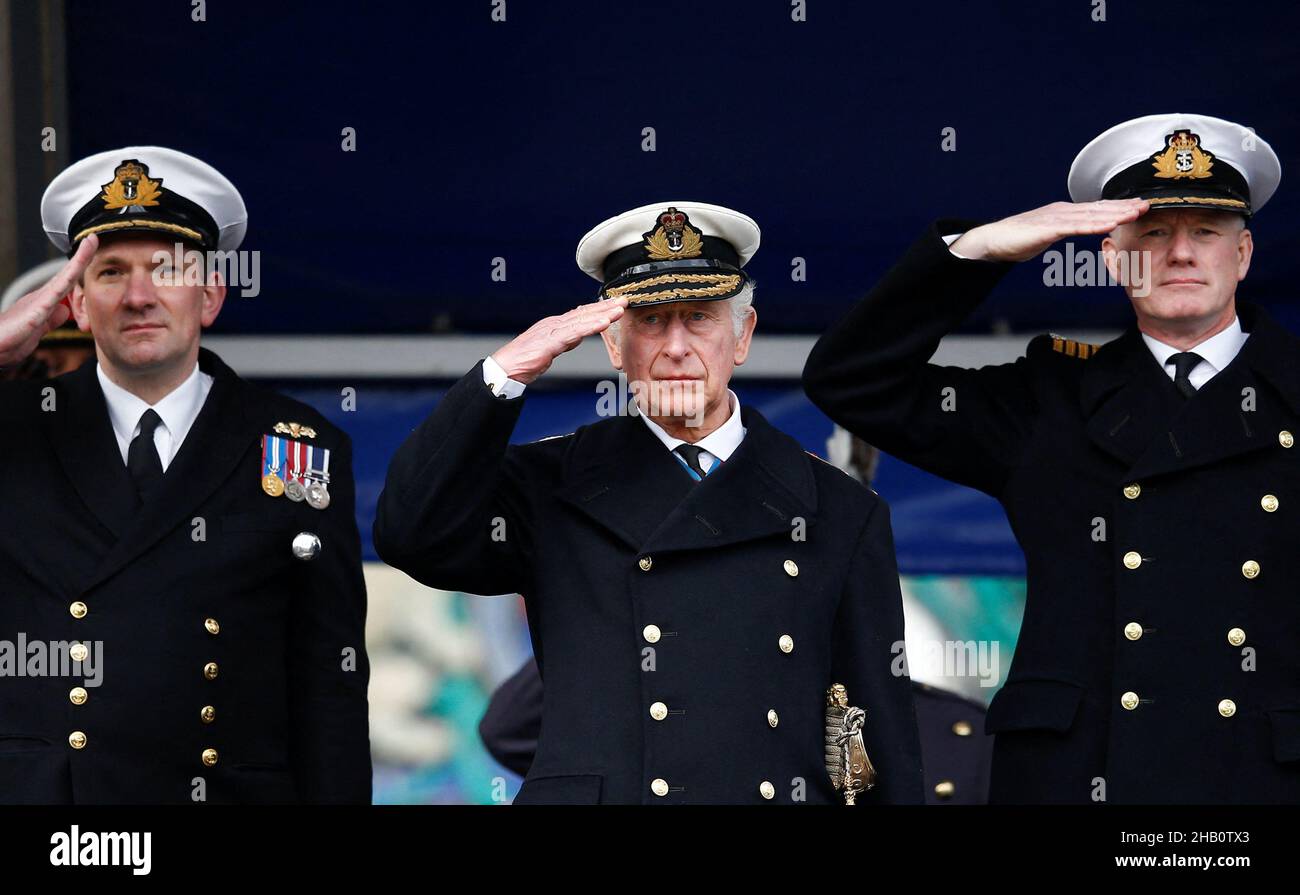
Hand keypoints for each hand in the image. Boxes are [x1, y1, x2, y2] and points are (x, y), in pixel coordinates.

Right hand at [0, 234, 97, 367]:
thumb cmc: (10, 339)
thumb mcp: (36, 329)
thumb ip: (51, 320)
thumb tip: (63, 310)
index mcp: (44, 302)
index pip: (67, 282)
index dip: (80, 267)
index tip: (92, 250)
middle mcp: (42, 297)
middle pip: (68, 274)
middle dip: (83, 255)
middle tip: (95, 237)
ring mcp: (39, 302)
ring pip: (64, 278)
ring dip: (79, 261)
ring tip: (90, 243)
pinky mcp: (35, 313)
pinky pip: (55, 295)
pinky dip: (66, 281)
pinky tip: (76, 271)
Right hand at [490, 297, 626, 383]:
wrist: (505, 369)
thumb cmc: (524, 360)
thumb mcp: (550, 348)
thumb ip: (565, 340)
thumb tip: (578, 336)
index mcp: (554, 325)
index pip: (581, 314)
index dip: (600, 308)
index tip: (615, 305)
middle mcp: (554, 324)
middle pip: (584, 313)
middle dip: (606, 307)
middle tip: (624, 300)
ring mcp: (552, 332)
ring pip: (582, 321)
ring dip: (602, 314)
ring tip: (619, 310)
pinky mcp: (550, 342)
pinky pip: (574, 334)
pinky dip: (590, 327)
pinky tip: (603, 323)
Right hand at [950, 199, 1148, 261]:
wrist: (990, 241)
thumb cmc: (1014, 240)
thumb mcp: (1044, 234)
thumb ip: (1061, 231)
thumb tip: (1073, 232)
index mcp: (1062, 213)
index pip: (1095, 209)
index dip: (1117, 207)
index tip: (1138, 207)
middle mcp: (1061, 211)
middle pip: (1097, 209)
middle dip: (1123, 207)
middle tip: (1147, 205)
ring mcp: (1055, 218)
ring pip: (1090, 216)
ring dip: (1114, 214)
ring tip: (1135, 213)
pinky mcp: (1047, 229)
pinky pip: (1075, 227)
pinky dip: (1094, 225)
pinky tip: (1109, 225)